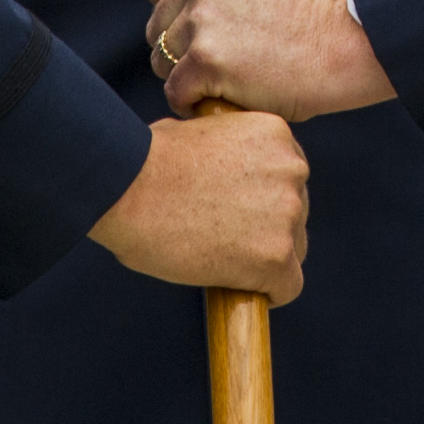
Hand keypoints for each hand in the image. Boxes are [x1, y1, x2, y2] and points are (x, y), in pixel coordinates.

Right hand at [87, 109, 308, 304]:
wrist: (128, 189)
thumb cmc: (148, 160)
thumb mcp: (202, 131)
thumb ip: (230, 151)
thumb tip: (228, 174)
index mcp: (275, 134)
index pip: (289, 176)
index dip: (264, 198)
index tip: (241, 211)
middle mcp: (292, 170)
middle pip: (295, 212)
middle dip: (266, 226)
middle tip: (226, 235)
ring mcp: (287, 215)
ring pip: (292, 250)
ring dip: (264, 257)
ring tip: (222, 258)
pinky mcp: (276, 257)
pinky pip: (287, 287)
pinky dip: (265, 292)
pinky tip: (236, 285)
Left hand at [143, 0, 396, 120]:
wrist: (336, 50)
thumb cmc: (298, 27)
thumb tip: (174, 10)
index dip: (171, 15)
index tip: (196, 32)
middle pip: (156, 30)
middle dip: (179, 51)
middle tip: (222, 63)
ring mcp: (201, 21)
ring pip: (162, 63)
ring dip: (187, 79)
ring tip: (227, 81)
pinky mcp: (205, 60)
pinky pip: (176, 93)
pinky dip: (195, 103)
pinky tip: (226, 99)